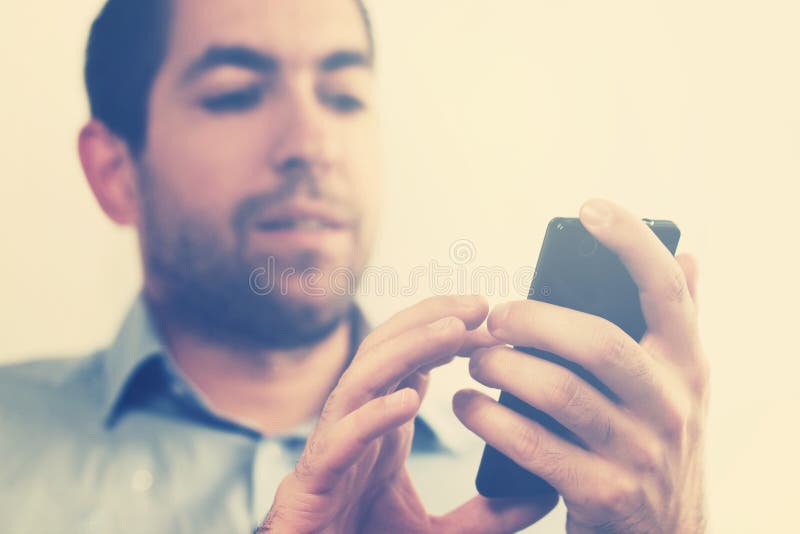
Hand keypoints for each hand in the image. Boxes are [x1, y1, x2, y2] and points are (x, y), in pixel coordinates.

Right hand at [257, 295, 556, 532]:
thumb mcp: (444, 530)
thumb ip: (489, 514)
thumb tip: (543, 494)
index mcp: (383, 421)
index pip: (413, 359)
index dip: (449, 333)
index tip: (493, 324)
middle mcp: (357, 419)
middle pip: (386, 349)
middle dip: (429, 319)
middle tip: (479, 306)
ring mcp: (334, 444)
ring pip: (363, 378)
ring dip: (408, 348)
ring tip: (453, 332)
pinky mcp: (316, 478)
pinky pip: (341, 438)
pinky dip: (374, 416)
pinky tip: (409, 401)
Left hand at [453, 199, 708, 532]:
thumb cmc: (655, 443)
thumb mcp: (681, 386)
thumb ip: (680, 324)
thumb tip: (689, 255)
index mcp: (687, 366)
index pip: (669, 292)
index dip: (632, 244)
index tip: (590, 208)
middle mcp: (672, 405)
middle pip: (598, 341)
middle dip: (534, 321)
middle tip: (495, 317)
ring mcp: (640, 453)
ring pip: (559, 392)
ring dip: (503, 368)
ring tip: (475, 361)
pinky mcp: (604, 494)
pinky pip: (535, 446)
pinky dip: (490, 419)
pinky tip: (467, 406)